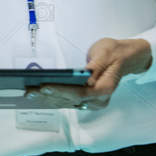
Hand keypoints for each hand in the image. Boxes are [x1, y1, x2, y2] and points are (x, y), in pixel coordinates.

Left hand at [20, 37, 151, 111]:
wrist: (126, 58)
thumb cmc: (114, 52)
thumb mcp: (104, 53)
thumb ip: (93, 67)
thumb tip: (81, 76)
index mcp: (105, 88)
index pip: (80, 92)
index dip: (61, 90)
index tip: (44, 86)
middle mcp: (99, 100)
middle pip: (70, 100)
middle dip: (48, 96)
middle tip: (29, 91)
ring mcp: (93, 103)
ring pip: (67, 103)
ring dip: (47, 99)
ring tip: (30, 94)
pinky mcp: (86, 101)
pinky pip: (68, 102)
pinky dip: (54, 99)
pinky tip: (40, 96)